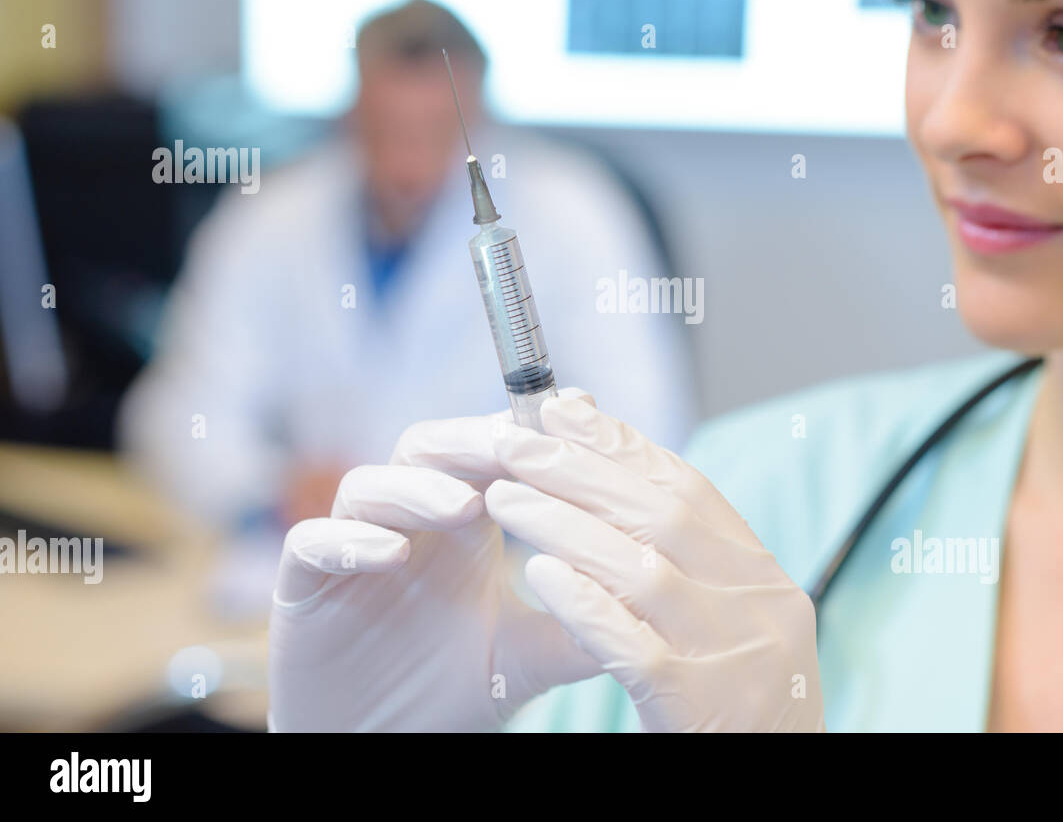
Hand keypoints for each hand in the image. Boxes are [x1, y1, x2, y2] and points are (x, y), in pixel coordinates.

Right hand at [267, 396, 601, 730]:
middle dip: (471, 442)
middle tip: (512, 447)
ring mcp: (352, 548)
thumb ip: (577, 621)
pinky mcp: (304, 585)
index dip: (524, 435)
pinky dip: (349, 540)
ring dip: (416, 489)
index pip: (488, 455)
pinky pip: (313, 543)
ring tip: (463, 506)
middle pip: (429, 449)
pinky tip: (390, 553)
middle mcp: (406, 524)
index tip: (569, 419)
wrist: (382, 749)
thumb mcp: (526, 657)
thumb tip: (651, 596)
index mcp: (462, 526)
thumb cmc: (451, 692)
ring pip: (369, 485)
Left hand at [486, 392, 825, 731]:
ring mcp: (732, 658)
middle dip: (579, 472)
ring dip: (564, 526)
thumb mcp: (730, 628)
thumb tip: (617, 483)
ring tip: (504, 498)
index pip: (690, 490)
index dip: (621, 445)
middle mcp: (760, 609)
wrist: (780, 790)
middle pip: (663, 516)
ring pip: (642, 571)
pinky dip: (584, 605)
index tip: (562, 411)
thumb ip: (689, 564)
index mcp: (765, 582)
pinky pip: (633, 646)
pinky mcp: (698, 708)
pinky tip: (539, 575)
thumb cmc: (734, 713)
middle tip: (514, 442)